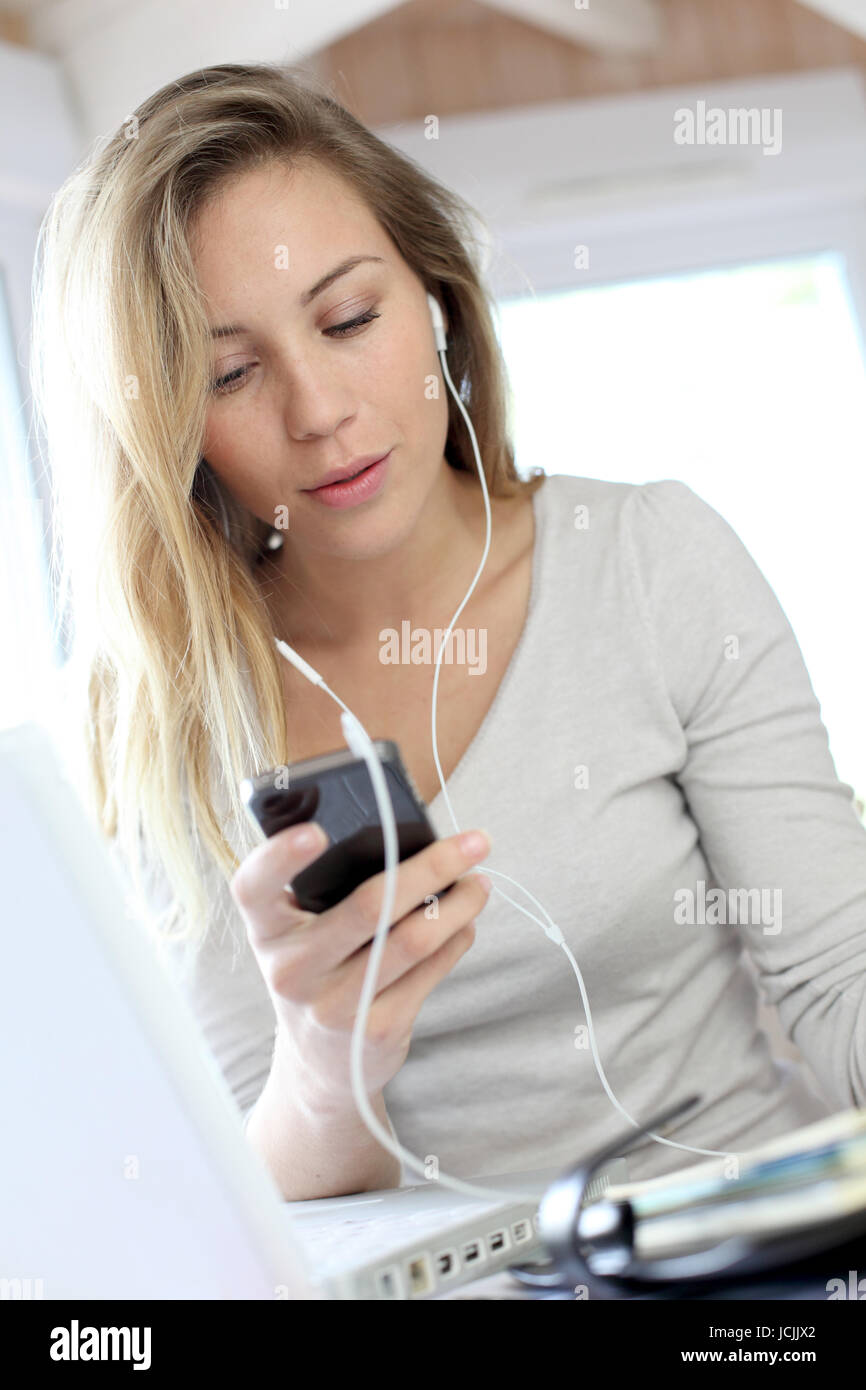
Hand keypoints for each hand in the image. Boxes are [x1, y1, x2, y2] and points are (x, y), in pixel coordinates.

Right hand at [230, 825, 491, 1108]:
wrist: (321, 1063)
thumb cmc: (319, 971)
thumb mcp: (301, 935)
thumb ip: (330, 892)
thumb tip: (413, 841)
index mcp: (267, 931)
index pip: (253, 888)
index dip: (278, 858)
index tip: (317, 831)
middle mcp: (292, 970)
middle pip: (368, 905)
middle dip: (432, 867)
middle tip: (475, 842)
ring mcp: (333, 1006)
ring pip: (411, 940)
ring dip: (458, 905)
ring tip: (480, 882)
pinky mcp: (375, 1030)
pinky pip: (429, 972)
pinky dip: (456, 939)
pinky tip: (466, 922)